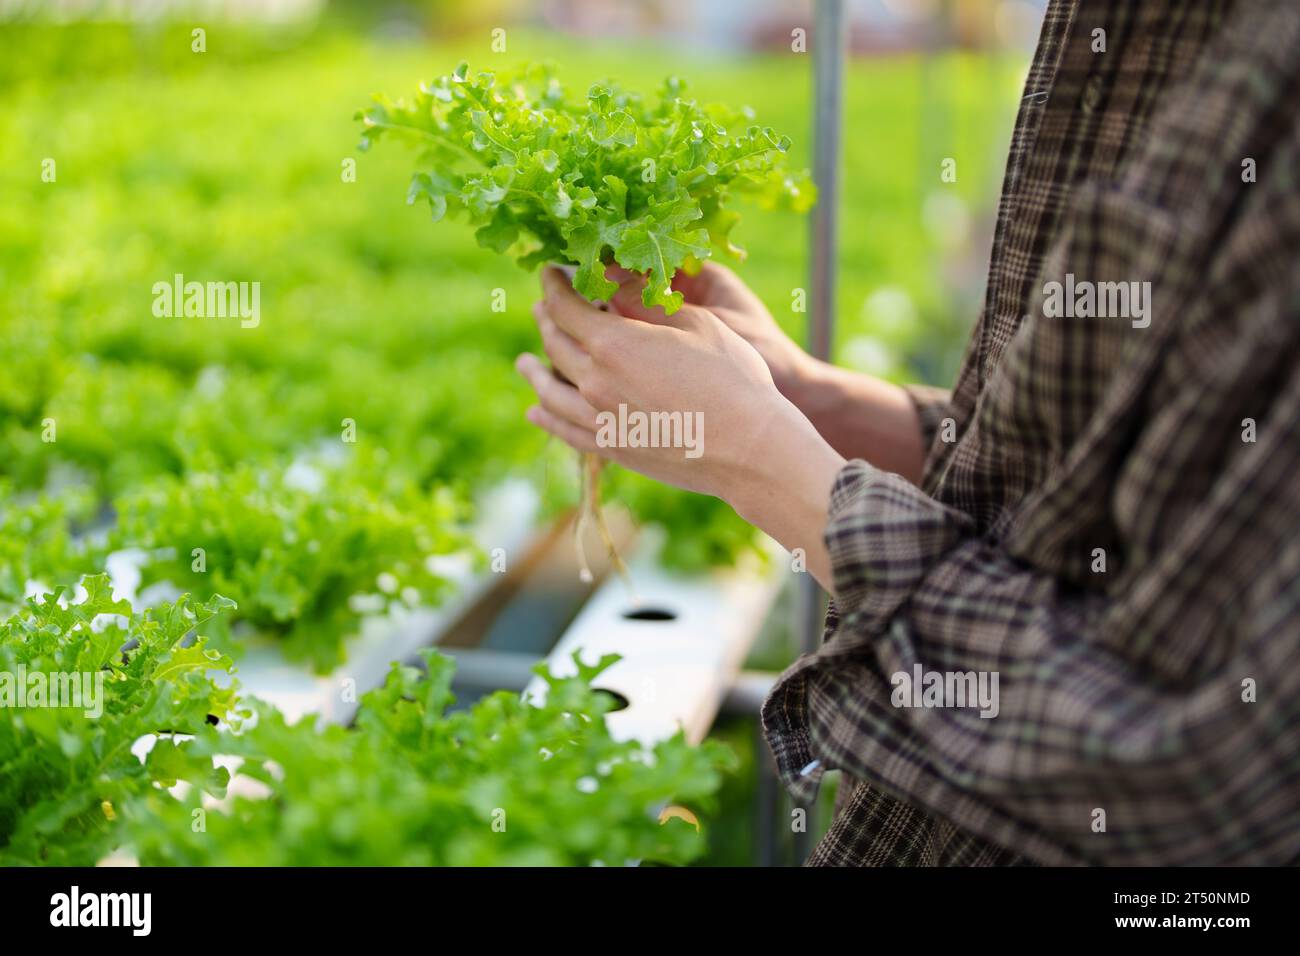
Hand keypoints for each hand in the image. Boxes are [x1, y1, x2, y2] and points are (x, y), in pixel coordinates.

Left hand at [516, 267, 843, 585]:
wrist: (747, 448)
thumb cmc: (732, 378)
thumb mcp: (696, 324)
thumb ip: (649, 306)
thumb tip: (617, 289)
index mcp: (612, 343)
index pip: (565, 307)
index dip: (554, 287)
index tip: (550, 275)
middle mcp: (595, 381)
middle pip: (555, 345)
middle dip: (547, 321)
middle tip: (544, 310)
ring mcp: (599, 419)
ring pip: (550, 391)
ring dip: (535, 372)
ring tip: (524, 364)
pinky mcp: (612, 448)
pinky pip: (564, 429)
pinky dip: (546, 417)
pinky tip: (537, 412)